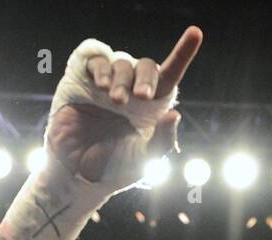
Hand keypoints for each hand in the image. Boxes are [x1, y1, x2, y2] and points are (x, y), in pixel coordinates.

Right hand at [46, 26, 202, 182]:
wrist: (77, 173)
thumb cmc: (114, 168)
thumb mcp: (144, 160)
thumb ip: (162, 141)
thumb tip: (175, 114)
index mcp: (151, 106)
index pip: (170, 75)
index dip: (182, 53)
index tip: (194, 34)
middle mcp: (132, 91)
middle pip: (146, 66)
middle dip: (146, 78)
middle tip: (141, 97)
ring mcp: (108, 84)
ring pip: (122, 63)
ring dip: (121, 79)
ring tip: (115, 100)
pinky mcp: (84, 81)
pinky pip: (96, 60)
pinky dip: (101, 68)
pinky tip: (101, 85)